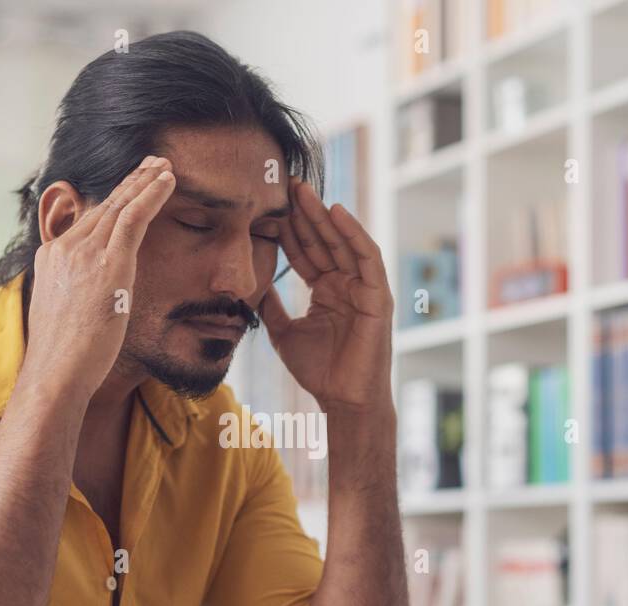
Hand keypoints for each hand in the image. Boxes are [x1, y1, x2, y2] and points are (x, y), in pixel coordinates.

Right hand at [23, 156, 175, 398]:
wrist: (55, 371)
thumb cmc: (64, 357)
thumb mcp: (67, 314)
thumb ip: (79, 292)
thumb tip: (96, 295)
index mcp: (53, 257)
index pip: (88, 221)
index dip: (113, 201)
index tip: (129, 187)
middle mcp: (66, 247)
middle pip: (104, 206)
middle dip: (131, 183)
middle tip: (151, 163)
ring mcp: (84, 253)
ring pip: (120, 206)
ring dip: (145, 182)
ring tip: (165, 166)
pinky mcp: (107, 263)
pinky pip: (133, 218)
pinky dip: (152, 195)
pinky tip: (168, 181)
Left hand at [259, 178, 394, 414]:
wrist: (343, 400)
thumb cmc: (319, 372)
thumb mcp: (284, 333)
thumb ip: (271, 307)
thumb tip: (250, 286)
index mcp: (326, 290)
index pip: (305, 251)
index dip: (288, 228)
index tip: (267, 203)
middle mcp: (346, 284)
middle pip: (323, 240)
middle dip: (305, 212)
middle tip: (285, 182)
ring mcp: (363, 288)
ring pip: (342, 242)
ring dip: (324, 215)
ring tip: (303, 190)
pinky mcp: (377, 295)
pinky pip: (367, 257)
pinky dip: (353, 233)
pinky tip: (336, 211)